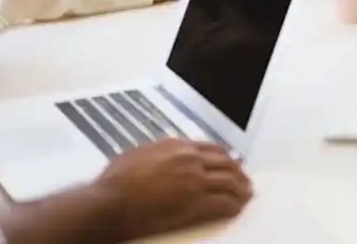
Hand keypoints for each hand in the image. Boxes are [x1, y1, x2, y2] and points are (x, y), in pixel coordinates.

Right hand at [94, 138, 251, 240]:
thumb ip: (157, 152)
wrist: (111, 201)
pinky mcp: (196, 201)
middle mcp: (190, 158)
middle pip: (226, 163)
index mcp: (177, 146)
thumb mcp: (137, 154)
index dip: (224, 157)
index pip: (212, 148)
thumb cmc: (115, 181)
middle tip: (243, 180)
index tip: (229, 163)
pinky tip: (236, 209)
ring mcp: (196, 179)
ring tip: (245, 195)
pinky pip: (223, 202)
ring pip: (229, 182)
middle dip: (237, 172)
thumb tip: (162, 156)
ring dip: (240, 189)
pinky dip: (232, 205)